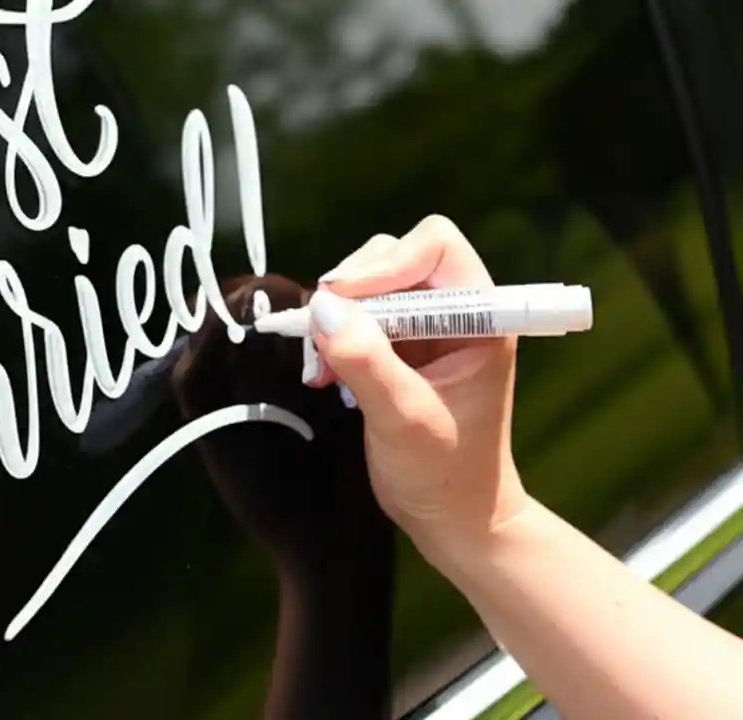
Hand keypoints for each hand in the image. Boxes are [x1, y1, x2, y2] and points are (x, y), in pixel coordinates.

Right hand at [305, 215, 529, 550]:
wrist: (455, 521)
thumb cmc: (448, 476)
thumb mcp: (404, 419)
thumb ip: (366, 360)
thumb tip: (322, 308)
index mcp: (483, 319)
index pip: (434, 246)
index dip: (387, 263)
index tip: (343, 301)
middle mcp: (457, 314)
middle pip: (395, 257)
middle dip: (353, 291)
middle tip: (321, 335)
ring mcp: (426, 331)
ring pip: (370, 286)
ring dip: (336, 317)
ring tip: (319, 364)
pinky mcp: (399, 350)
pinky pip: (357, 319)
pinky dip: (332, 339)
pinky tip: (322, 374)